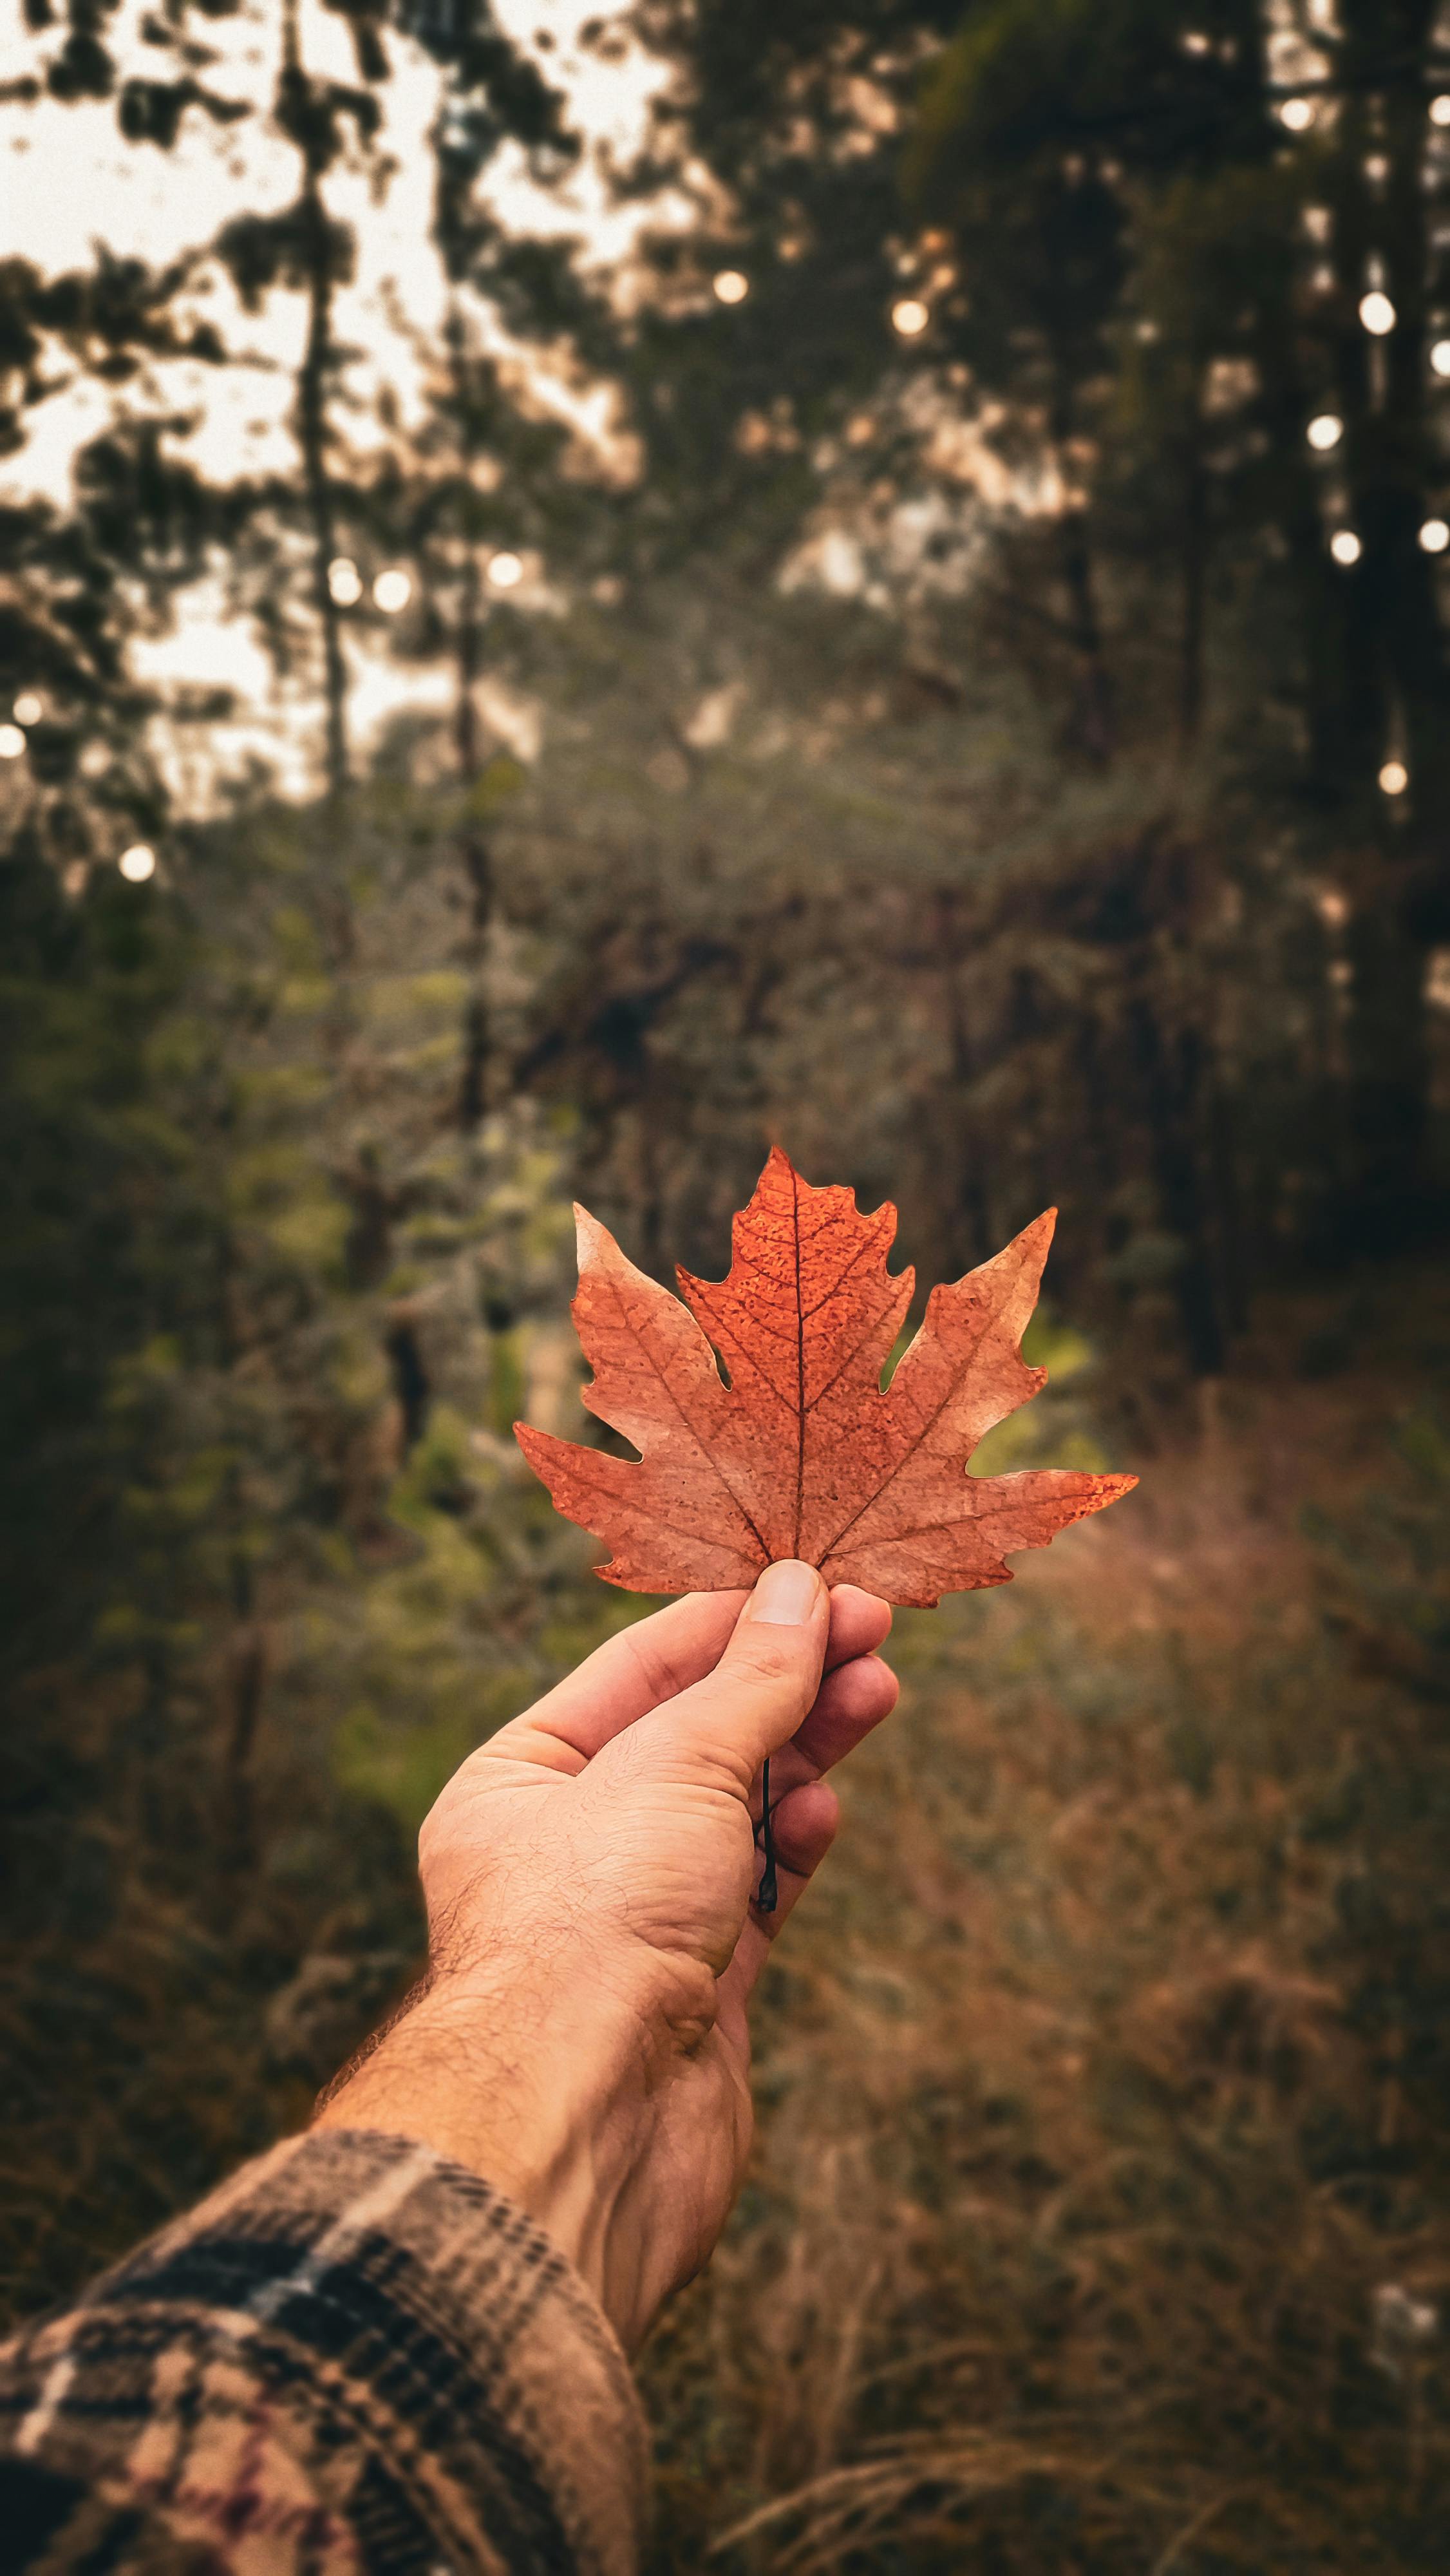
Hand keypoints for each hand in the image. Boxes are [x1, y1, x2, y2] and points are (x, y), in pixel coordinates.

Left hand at [313, 1561, 896, 2351]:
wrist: (589, 2124)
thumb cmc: (589, 1928)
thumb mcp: (675, 1765)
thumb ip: (750, 1681)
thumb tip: (800, 1592)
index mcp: (515, 1784)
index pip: (635, 1671)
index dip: (730, 1620)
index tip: (819, 1582)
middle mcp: (566, 1849)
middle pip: (694, 1736)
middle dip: (785, 1681)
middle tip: (877, 1631)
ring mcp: (634, 1921)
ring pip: (736, 1811)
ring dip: (806, 1751)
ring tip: (878, 1693)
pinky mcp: (696, 1990)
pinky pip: (758, 1892)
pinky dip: (797, 1844)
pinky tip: (829, 1807)